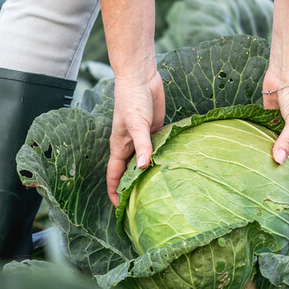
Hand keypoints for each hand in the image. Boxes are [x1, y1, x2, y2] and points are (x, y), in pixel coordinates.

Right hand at [107, 68, 164, 205]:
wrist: (141, 78)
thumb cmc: (132, 100)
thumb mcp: (137, 124)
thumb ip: (142, 145)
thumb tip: (144, 167)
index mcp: (119, 147)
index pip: (114, 175)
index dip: (115, 192)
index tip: (120, 210)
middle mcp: (131, 146)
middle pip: (131, 172)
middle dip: (134, 188)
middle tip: (145, 206)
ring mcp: (144, 139)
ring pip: (146, 162)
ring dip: (152, 174)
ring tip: (162, 192)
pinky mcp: (157, 131)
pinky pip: (159, 149)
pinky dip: (164, 158)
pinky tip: (175, 167)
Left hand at [263, 72, 288, 203]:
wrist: (286, 75)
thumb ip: (286, 141)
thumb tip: (278, 161)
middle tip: (286, 203)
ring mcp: (286, 136)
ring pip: (284, 160)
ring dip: (279, 172)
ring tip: (270, 191)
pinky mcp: (273, 130)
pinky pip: (271, 148)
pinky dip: (266, 157)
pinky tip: (257, 168)